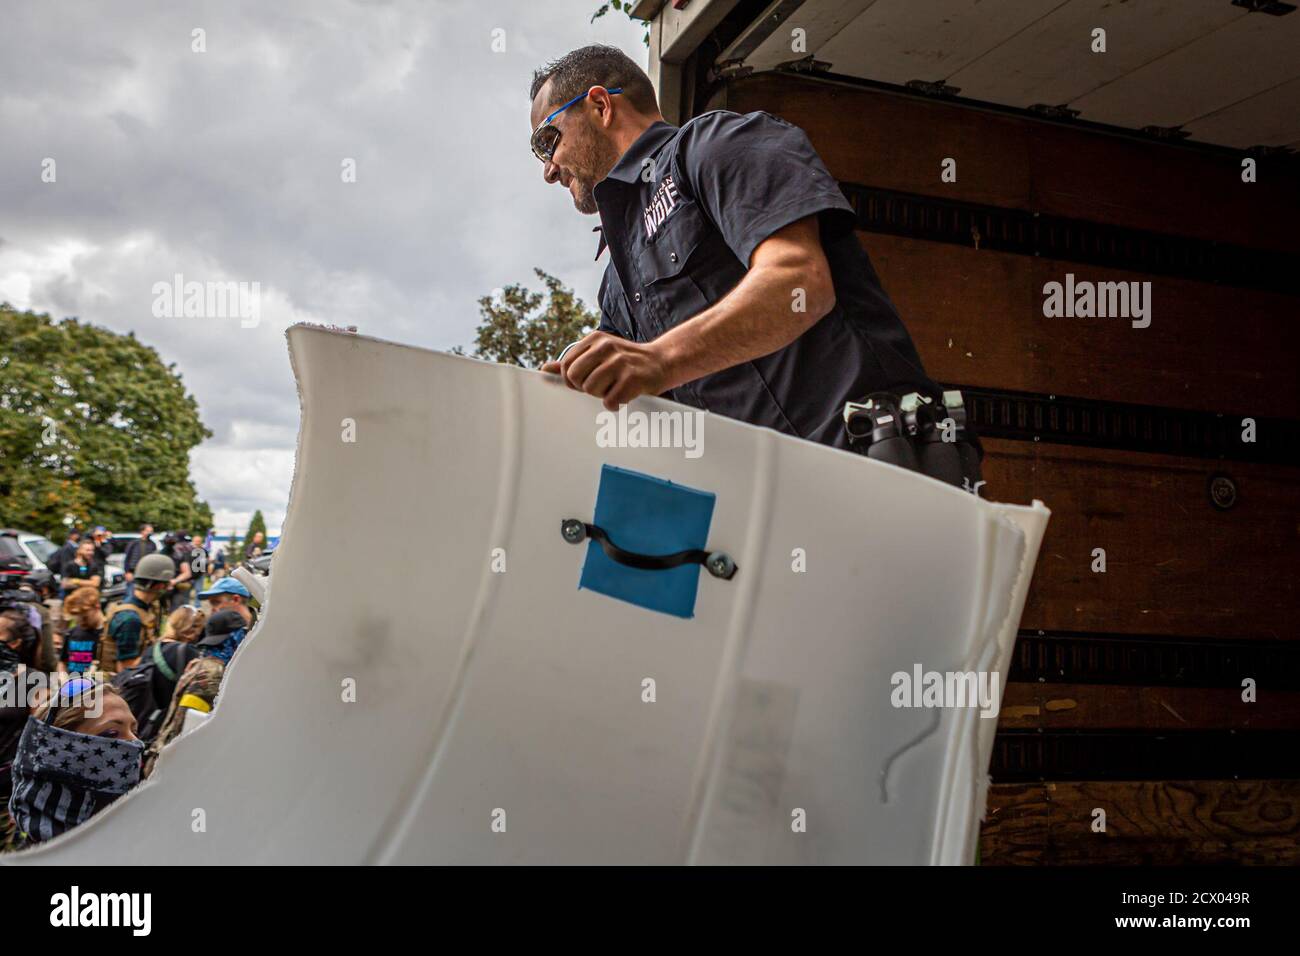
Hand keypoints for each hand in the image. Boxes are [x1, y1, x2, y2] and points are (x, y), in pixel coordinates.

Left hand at [540, 332, 670, 410]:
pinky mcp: (632, 378)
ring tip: (614, 388)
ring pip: (591, 390)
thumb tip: (546, 368)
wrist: (663, 361)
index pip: (567, 364)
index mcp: (595, 339)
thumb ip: (574, 360)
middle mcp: (606, 347)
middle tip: (600, 386)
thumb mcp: (600, 354)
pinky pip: (610, 401)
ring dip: (601, 395)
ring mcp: (620, 362)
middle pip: (575, 378)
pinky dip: (615, 404)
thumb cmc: (628, 361)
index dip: (572, 380)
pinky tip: (623, 396)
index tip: (585, 382)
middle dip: (584, 388)